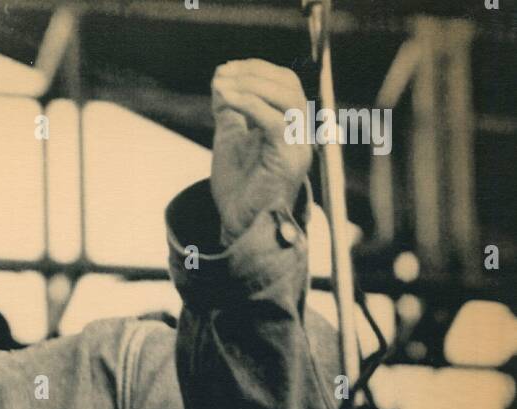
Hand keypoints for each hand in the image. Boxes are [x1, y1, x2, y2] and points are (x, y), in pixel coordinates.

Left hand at [210, 59, 311, 243]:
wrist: (238, 227)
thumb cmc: (238, 190)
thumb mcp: (231, 140)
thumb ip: (230, 111)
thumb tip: (221, 79)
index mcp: (288, 127)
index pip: (283, 83)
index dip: (256, 70)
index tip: (225, 70)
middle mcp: (299, 134)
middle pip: (288, 84)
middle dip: (252, 73)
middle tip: (221, 76)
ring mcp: (297, 146)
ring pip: (286, 97)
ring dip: (251, 84)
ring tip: (221, 86)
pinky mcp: (288, 159)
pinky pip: (274, 120)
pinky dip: (250, 104)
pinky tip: (226, 100)